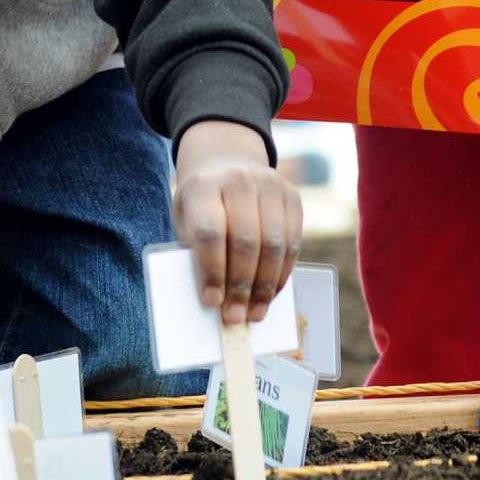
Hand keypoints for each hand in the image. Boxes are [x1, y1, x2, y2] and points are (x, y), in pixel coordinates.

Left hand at [173, 120, 302, 326]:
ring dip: (265, 286)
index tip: (211, 302)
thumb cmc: (201, 203)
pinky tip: (271, 293)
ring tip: (255, 313)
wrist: (225, 162)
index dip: (212, 271)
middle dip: (241, 286)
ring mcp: (270, 185)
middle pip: (246, 242)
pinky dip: (282, 274)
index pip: (210, 233)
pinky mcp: (292, 196)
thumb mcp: (186, 220)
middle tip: (235, 317)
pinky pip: (292, 243)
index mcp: (203, 186)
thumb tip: (215, 302)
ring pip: (274, 245)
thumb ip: (196, 252)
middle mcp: (239, 181)